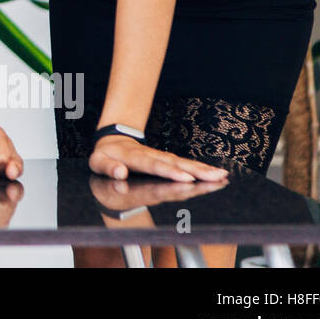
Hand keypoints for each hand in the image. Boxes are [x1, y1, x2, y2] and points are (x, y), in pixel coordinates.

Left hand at [88, 134, 227, 181]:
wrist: (112, 140)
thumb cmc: (105, 155)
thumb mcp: (98, 162)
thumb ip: (108, 168)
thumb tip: (120, 174)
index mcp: (135, 158)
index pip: (154, 166)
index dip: (170, 172)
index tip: (186, 179)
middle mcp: (152, 156)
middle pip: (176, 164)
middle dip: (196, 171)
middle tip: (215, 177)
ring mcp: (161, 156)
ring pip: (184, 162)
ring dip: (203, 169)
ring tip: (221, 176)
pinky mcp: (167, 159)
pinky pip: (185, 163)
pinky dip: (201, 168)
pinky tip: (216, 173)